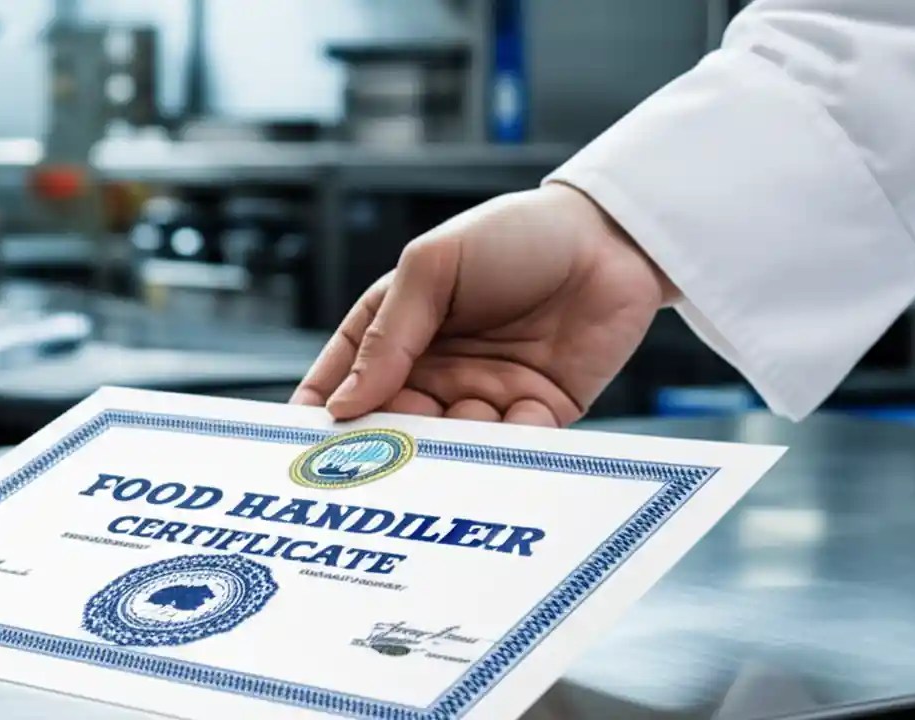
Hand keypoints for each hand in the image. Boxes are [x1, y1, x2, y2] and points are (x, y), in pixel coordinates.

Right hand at [291, 184, 678, 426]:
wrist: (610, 236)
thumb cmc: (514, 234)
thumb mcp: (434, 265)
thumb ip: (389, 333)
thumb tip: (344, 403)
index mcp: (396, 330)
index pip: (344, 381)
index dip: (321, 417)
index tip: (303, 452)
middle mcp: (434, 371)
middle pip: (394, 426)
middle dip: (385, 446)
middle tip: (376, 467)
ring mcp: (483, 395)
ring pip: (451, 444)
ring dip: (448, 449)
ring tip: (451, 433)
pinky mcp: (537, 412)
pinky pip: (512, 447)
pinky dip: (505, 448)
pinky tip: (505, 429)